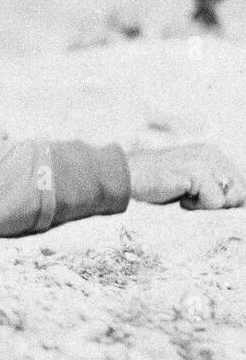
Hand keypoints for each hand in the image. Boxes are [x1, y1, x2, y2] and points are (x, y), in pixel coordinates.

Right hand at [126, 144, 245, 208]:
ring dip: (207, 205)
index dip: (225, 200)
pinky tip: (178, 197)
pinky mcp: (197, 171)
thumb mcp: (191, 180)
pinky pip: (214, 202)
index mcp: (213, 153)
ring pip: (229, 199)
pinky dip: (197, 206)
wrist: (125, 176)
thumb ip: (213, 185)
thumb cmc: (154, 182)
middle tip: (190, 197)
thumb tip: (240, 203)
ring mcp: (205, 161)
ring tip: (184, 196)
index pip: (241, 185)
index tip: (199, 200)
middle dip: (218, 203)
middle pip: (240, 193)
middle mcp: (212, 153)